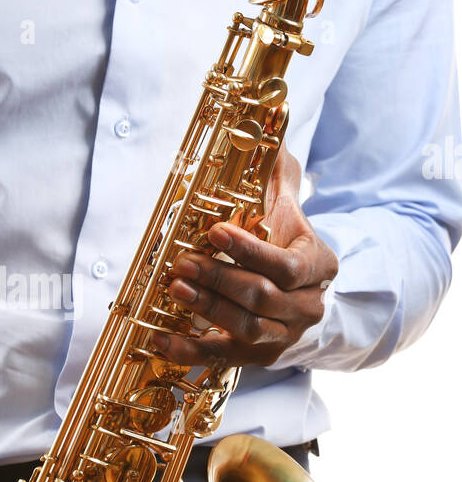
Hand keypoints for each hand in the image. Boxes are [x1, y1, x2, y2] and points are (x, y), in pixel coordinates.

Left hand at [154, 143, 337, 368]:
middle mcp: (308, 307)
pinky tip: (163, 340)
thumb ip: (275, 169)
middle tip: (181, 262)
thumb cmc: (285, 238)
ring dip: (206, 309)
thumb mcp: (286, 202)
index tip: (213, 231)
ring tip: (175, 288)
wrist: (300, 288)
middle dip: (218, 279)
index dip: (248, 251)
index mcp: (319, 267)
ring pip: (245, 328)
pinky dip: (191, 352)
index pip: (285, 266)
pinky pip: (224, 359)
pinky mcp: (259, 357)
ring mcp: (284, 336)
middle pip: (262, 297)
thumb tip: (263, 122)